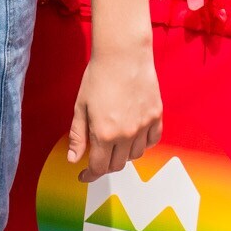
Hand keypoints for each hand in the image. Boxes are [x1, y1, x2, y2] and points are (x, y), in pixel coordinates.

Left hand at [67, 46, 162, 181]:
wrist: (123, 55)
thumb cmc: (97, 77)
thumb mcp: (80, 107)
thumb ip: (77, 136)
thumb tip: (74, 160)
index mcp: (104, 134)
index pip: (99, 167)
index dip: (90, 175)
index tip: (84, 175)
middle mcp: (127, 134)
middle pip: (117, 164)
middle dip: (105, 165)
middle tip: (97, 156)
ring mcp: (144, 126)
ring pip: (135, 155)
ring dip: (123, 154)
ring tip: (115, 142)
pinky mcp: (157, 116)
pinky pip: (152, 141)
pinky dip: (143, 144)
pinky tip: (134, 136)